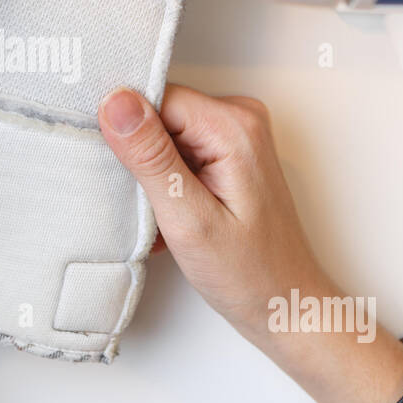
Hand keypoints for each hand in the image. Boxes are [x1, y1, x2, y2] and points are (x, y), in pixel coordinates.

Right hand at [99, 83, 402, 402]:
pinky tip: (170, 215)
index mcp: (234, 126)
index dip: (126, 131)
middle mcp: (239, 118)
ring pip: (163, 133)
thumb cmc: (248, 274)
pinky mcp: (228, 153)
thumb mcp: (188, 220)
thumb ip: (151, 157)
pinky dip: (164, 182)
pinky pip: (177, 149)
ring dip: (149, 174)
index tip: (120, 172)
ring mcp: (235, 135)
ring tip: (160, 215)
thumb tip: (116, 102)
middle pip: (159, 113)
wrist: (286, 305)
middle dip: (138, 156)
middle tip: (146, 204)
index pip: (155, 98)